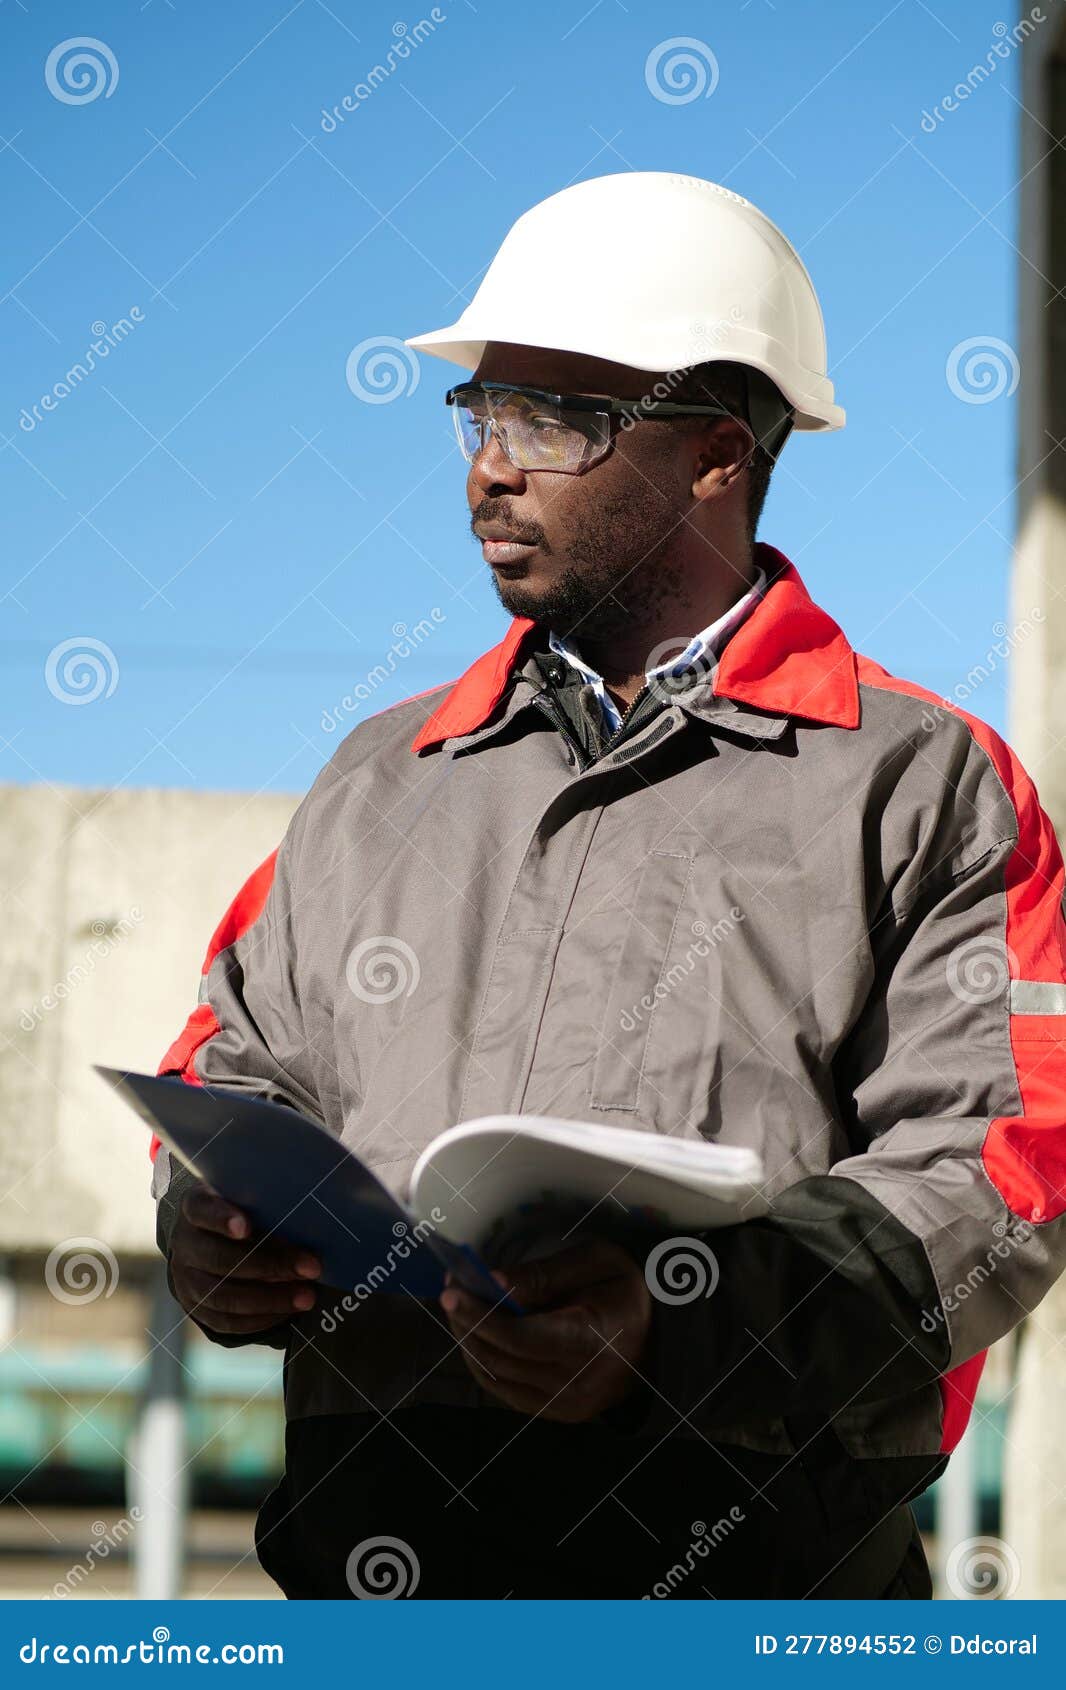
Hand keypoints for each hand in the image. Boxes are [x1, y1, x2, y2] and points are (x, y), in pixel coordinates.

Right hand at [169, 1185, 321, 1335]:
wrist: (207, 1239)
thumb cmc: (241, 1210)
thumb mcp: (248, 1199)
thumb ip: (268, 1209)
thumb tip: (308, 1228)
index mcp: (195, 1206)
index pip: (202, 1209)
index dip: (222, 1219)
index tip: (246, 1228)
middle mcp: (185, 1244)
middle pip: (220, 1258)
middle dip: (270, 1265)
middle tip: (311, 1267)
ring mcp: (186, 1279)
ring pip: (224, 1296)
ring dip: (270, 1299)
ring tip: (306, 1296)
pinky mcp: (195, 1307)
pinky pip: (226, 1321)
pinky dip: (260, 1319)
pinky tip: (288, 1311)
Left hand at [439, 1239, 651, 1421]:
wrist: (659, 1339)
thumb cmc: (626, 1292)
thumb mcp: (597, 1262)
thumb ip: (544, 1275)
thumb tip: (494, 1283)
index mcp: (592, 1341)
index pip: (522, 1337)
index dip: (481, 1316)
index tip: (452, 1291)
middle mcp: (577, 1382)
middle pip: (502, 1358)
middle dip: (467, 1323)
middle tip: (451, 1290)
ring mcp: (566, 1405)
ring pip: (496, 1377)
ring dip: (470, 1341)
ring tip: (460, 1309)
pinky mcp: (557, 1412)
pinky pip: (505, 1390)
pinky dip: (484, 1362)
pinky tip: (477, 1335)